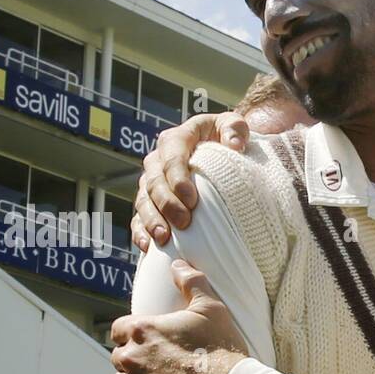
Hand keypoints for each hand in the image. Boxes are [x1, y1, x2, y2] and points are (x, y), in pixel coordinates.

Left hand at [112, 261, 247, 373]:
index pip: (118, 329)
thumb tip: (178, 265)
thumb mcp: (211, 308)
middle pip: (118, 357)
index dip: (130, 333)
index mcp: (142, 330)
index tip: (145, 339)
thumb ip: (192, 282)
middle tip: (156, 363)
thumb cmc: (221, 350)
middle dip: (133, 359)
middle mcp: (131, 358)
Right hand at [132, 111, 248, 251]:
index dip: (178, 177)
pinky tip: (146, 246)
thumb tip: (236, 145)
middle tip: (183, 222)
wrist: (219, 154)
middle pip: (154, 181)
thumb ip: (235, 129)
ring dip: (152, 219)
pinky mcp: (150, 202)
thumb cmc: (227, 139)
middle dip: (166, 203)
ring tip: (163, 238)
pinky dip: (140, 231)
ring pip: (143, 199)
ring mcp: (151, 182)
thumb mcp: (234, 127)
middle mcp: (158, 160)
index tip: (191, 199)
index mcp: (176, 139)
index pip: (172, 155)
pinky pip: (138, 216)